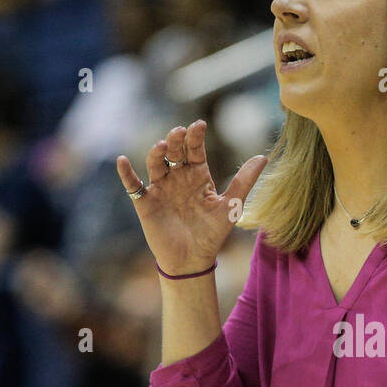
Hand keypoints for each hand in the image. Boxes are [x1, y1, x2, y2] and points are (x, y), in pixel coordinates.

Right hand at [116, 120, 266, 275]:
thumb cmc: (212, 234)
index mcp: (199, 175)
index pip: (196, 149)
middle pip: (175, 151)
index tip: (199, 125)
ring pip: (156, 163)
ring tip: (162, 146)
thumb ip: (244, 181)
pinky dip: (126, 173)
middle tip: (180, 132)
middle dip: (177, 140)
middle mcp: (178, 177)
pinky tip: (123, 161)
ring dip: (156, 152)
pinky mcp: (146, 202)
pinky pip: (133, 185)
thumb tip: (264, 157)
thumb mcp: (231, 206)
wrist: (192, 261)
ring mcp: (161, 188)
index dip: (196, 136)